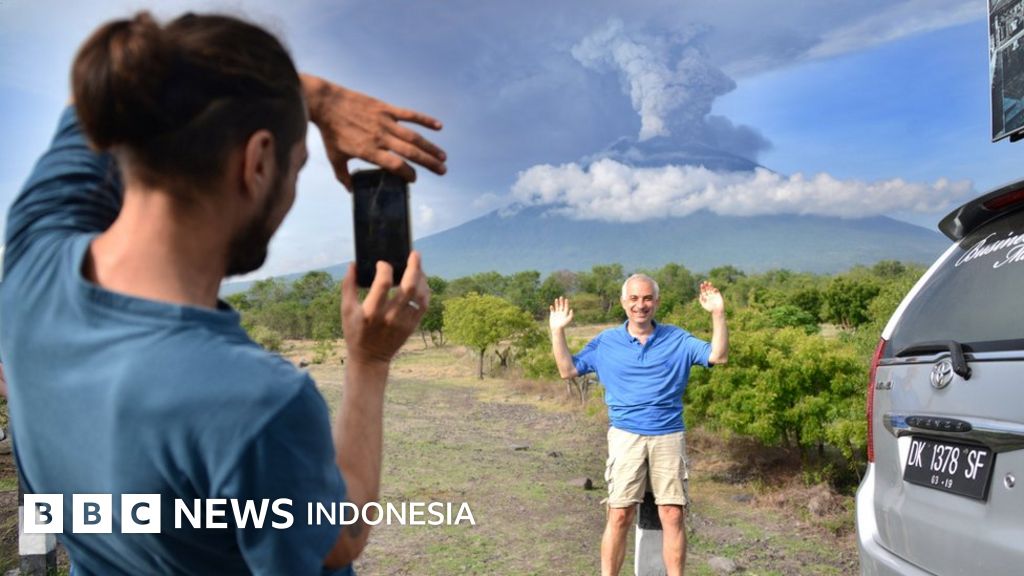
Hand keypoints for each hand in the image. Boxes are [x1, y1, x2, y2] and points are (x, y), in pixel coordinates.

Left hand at [302, 74, 446, 189]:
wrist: (325, 103)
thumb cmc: (330, 132)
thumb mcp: (334, 157)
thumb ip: (344, 176)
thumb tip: (350, 190)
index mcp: (369, 151)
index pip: (395, 165)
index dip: (408, 174)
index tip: (413, 180)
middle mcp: (380, 137)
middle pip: (411, 152)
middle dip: (429, 163)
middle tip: (443, 171)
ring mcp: (384, 121)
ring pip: (413, 136)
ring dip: (430, 147)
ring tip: (443, 156)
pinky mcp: (385, 108)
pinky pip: (409, 114)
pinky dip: (425, 120)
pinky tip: (439, 126)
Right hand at [341, 252, 430, 365]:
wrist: (370, 358)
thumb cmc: (355, 331)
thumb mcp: (346, 310)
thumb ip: (348, 286)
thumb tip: (353, 264)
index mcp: (371, 312)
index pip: (383, 283)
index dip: (384, 268)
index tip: (382, 263)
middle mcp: (389, 317)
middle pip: (408, 287)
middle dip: (414, 267)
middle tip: (415, 254)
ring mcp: (403, 322)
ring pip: (420, 295)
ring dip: (422, 278)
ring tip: (418, 268)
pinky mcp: (412, 326)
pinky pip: (424, 305)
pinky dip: (425, 292)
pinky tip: (421, 283)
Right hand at [549, 297, 573, 331]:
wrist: (557, 328)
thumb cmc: (563, 325)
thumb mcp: (568, 320)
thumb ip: (570, 315)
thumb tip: (571, 310)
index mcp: (565, 313)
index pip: (566, 307)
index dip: (566, 303)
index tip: (566, 299)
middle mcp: (561, 313)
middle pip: (561, 306)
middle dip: (561, 301)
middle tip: (561, 297)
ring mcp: (557, 314)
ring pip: (557, 307)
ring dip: (557, 303)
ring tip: (556, 299)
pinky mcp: (552, 315)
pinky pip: (552, 310)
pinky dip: (552, 308)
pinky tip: (551, 306)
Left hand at [698, 281, 724, 313]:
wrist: (717, 310)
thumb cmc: (710, 309)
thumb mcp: (704, 305)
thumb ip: (701, 300)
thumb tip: (700, 294)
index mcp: (705, 297)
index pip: (703, 291)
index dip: (702, 287)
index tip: (701, 284)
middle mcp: (709, 295)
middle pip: (707, 289)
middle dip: (706, 285)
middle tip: (705, 282)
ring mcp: (713, 295)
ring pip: (711, 289)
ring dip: (710, 286)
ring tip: (709, 283)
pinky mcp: (718, 295)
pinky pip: (716, 290)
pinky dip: (715, 289)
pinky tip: (713, 290)